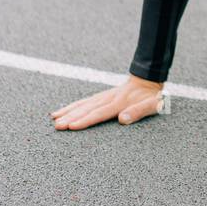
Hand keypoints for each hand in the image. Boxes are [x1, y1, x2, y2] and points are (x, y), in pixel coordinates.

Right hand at [50, 74, 164, 129]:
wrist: (148, 79)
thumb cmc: (151, 96)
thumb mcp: (152, 105)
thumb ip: (138, 112)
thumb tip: (122, 119)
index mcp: (120, 102)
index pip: (99, 113)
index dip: (85, 120)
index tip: (71, 126)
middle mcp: (108, 98)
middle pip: (87, 109)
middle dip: (71, 117)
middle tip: (57, 126)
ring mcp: (103, 96)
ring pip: (83, 104)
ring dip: (68, 111)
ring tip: (54, 118)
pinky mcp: (101, 96)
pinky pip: (84, 101)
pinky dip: (72, 106)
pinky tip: (61, 111)